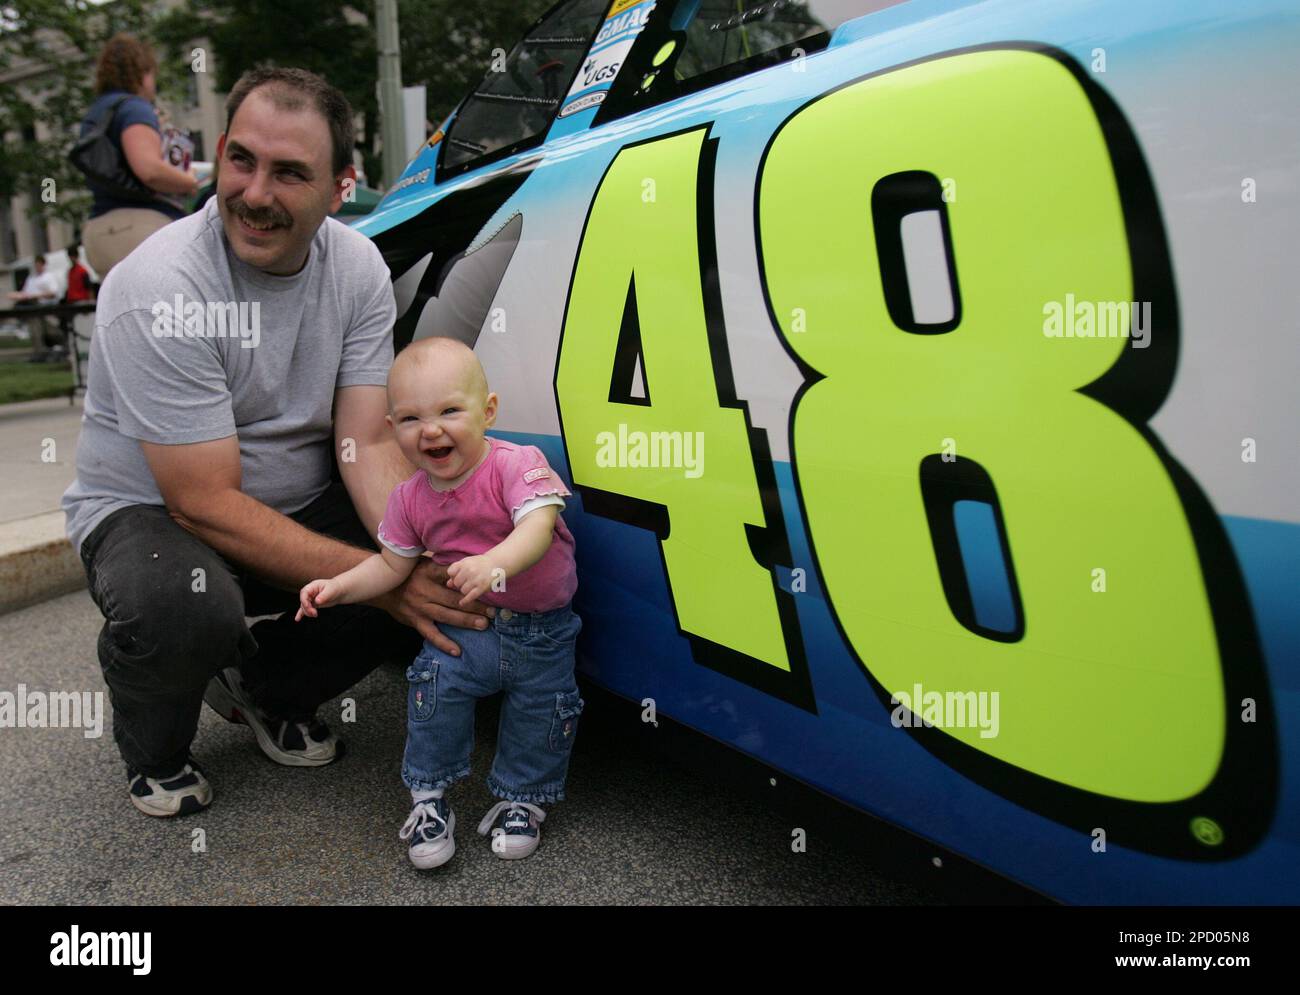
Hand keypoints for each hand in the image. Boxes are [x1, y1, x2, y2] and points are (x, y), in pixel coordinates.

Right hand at [295, 578, 344, 620]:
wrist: (339, 591)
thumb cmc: (335, 588)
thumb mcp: (331, 590)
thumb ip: (323, 595)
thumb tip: (317, 601)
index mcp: (312, 586)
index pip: (304, 593)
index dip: (304, 600)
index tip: (308, 606)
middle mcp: (310, 592)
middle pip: (303, 601)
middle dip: (307, 608)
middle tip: (314, 613)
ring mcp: (311, 598)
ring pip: (304, 606)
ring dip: (307, 612)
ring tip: (315, 615)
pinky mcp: (313, 604)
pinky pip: (305, 609)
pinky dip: (301, 614)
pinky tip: (297, 619)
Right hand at [375, 559, 493, 655]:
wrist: (381, 587)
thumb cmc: (407, 573)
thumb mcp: (422, 562)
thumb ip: (441, 566)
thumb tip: (465, 566)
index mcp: (427, 572)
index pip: (452, 576)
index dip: (470, 581)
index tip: (487, 585)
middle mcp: (424, 590)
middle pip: (453, 598)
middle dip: (475, 605)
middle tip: (492, 611)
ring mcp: (419, 607)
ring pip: (446, 616)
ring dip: (465, 621)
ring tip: (483, 625)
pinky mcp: (415, 621)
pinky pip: (431, 634)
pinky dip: (444, 644)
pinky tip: (457, 651)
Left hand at [445, 555, 498, 607]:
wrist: (497, 563)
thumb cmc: (480, 564)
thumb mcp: (468, 563)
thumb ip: (457, 571)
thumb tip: (448, 584)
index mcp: (465, 563)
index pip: (450, 572)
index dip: (453, 575)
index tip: (458, 576)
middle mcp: (469, 570)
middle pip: (456, 582)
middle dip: (460, 584)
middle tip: (467, 582)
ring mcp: (476, 579)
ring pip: (463, 590)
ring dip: (465, 590)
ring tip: (471, 587)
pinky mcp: (482, 587)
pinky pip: (470, 596)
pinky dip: (465, 601)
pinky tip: (462, 603)